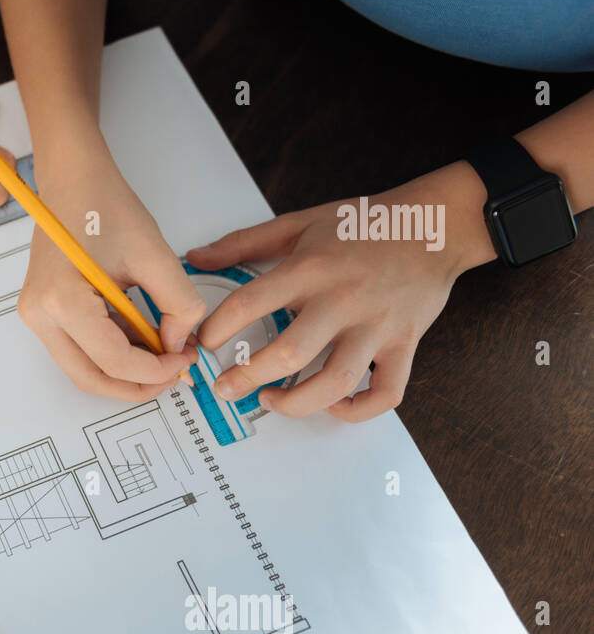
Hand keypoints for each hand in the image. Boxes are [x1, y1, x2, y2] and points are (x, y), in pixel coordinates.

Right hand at [18, 140, 203, 400]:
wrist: (73, 180)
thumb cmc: (104, 206)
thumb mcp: (155, 255)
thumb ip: (178, 305)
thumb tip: (180, 344)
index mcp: (62, 301)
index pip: (115, 361)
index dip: (156, 370)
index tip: (185, 359)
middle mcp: (40, 315)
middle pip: (91, 379)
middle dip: (137, 385)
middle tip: (174, 374)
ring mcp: (36, 317)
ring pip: (83, 370)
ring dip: (124, 373)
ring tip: (161, 355)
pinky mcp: (42, 313)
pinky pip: (78, 351)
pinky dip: (111, 355)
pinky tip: (140, 341)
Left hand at [188, 161, 494, 421]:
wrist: (436, 223)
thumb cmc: (364, 224)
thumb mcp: (299, 223)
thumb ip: (244, 242)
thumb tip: (196, 258)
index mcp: (310, 269)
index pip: (249, 304)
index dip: (216, 330)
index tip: (202, 345)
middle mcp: (341, 301)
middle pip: (289, 353)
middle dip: (247, 378)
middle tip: (224, 388)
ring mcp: (376, 327)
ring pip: (336, 382)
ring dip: (297, 403)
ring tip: (271, 401)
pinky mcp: (404, 344)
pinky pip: (386, 392)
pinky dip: (358, 411)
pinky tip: (332, 406)